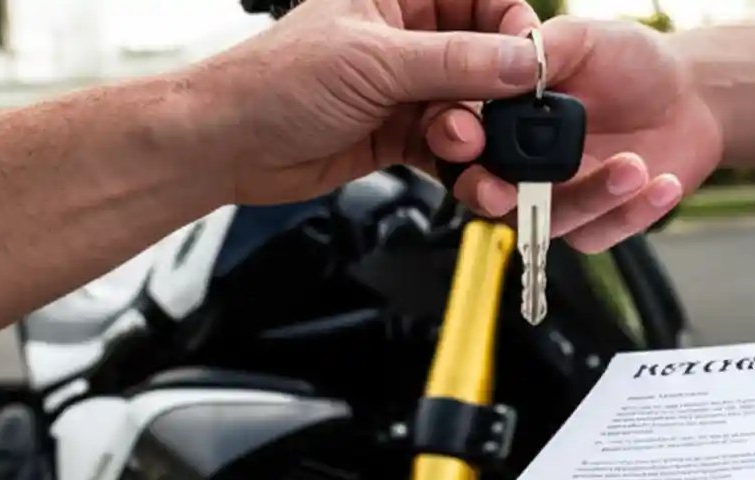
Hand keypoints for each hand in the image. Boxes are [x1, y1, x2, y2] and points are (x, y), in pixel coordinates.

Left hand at [179, 0, 541, 204]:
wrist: (226, 147)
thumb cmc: (272, 83)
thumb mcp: (375, 62)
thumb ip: (457, 62)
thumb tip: (522, 60)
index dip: (512, 28)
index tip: (528, 65)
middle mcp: (407, 38)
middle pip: (486, 60)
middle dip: (495, 95)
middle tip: (496, 119)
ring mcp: (405, 89)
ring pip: (472, 110)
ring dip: (474, 134)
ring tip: (456, 147)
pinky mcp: (400, 136)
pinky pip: (451, 149)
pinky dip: (461, 166)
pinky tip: (463, 176)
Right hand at [428, 17, 723, 251]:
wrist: (691, 93)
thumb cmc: (631, 62)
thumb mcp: (584, 39)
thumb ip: (543, 49)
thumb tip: (510, 57)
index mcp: (504, 118)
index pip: (459, 140)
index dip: (454, 144)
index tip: (469, 140)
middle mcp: (522, 165)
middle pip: (487, 196)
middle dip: (494, 196)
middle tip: (509, 190)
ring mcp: (558, 197)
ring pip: (548, 222)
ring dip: (590, 198)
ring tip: (633, 166)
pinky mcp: (596, 221)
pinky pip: (599, 233)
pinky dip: (632, 212)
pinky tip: (661, 183)